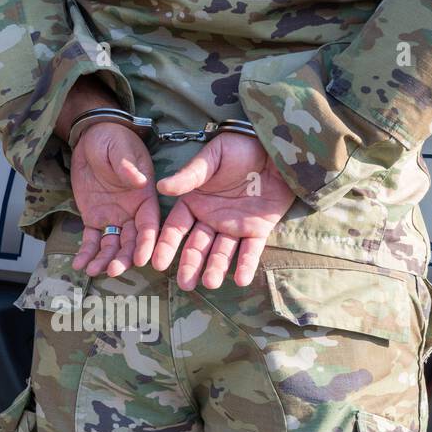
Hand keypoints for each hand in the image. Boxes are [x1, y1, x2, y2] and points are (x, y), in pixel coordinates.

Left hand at [69, 122, 160, 275]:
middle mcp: (132, 212)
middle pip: (131, 241)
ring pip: (112, 245)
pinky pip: (92, 240)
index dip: (147, 243)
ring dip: (105, 260)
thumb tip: (138, 181)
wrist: (90, 138)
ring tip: (93, 270)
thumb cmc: (112, 139)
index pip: (149, 224)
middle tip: (113, 271)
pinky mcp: (94, 218)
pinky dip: (87, 253)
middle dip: (124, 258)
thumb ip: (127, 165)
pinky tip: (79, 264)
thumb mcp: (119, 148)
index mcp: (145, 197)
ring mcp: (113, 217)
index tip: (142, 259)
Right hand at [153, 132, 293, 289]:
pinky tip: (242, 279)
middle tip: (185, 284)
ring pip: (222, 252)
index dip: (167, 245)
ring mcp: (235, 225)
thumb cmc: (239, 147)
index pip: (176, 228)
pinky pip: (251, 250)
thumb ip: (189, 176)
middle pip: (197, 246)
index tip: (157, 262)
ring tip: (210, 283)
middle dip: (191, 265)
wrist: (274, 147)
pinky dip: (246, 264)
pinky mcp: (258, 229)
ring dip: (216, 268)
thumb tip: (161, 187)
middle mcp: (212, 218)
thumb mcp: (211, 158)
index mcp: (195, 201)